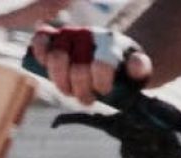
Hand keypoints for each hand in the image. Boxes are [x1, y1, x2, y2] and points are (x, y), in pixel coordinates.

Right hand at [28, 25, 151, 104]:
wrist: (113, 56)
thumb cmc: (125, 67)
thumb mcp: (139, 69)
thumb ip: (140, 66)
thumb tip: (134, 65)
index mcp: (111, 42)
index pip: (101, 65)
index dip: (100, 84)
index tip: (104, 92)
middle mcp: (89, 35)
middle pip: (76, 67)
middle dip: (80, 89)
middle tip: (86, 99)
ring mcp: (71, 35)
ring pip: (56, 58)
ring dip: (60, 81)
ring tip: (69, 91)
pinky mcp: (55, 38)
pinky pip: (41, 39)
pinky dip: (39, 51)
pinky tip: (44, 65)